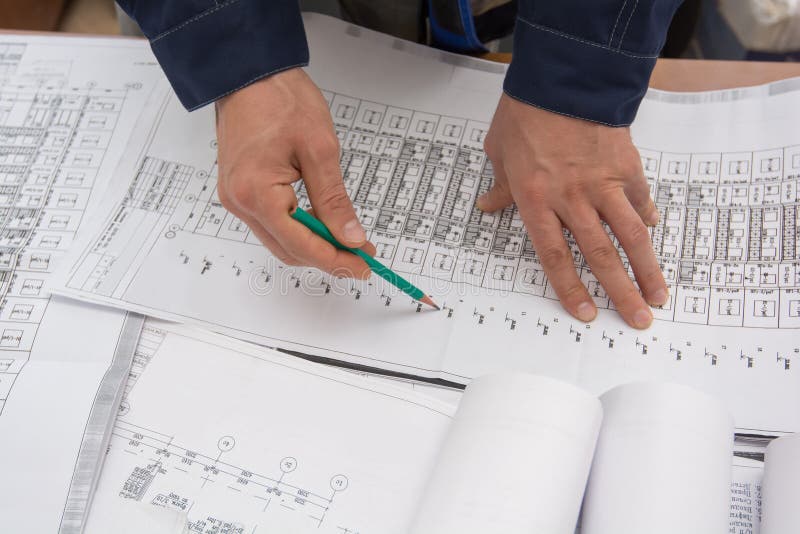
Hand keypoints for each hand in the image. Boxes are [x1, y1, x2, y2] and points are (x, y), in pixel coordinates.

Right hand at [215, 67, 374, 278]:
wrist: (247, 71)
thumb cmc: (279, 99)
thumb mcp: (320, 149)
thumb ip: (335, 200)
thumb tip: (350, 237)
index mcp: (257, 193)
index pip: (302, 245)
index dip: (336, 260)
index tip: (364, 265)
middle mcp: (239, 202)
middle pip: (288, 249)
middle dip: (326, 256)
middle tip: (362, 253)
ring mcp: (235, 198)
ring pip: (279, 239)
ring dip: (312, 244)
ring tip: (346, 238)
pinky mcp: (238, 190)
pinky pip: (271, 222)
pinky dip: (298, 228)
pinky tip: (321, 220)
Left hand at [477, 94, 667, 328]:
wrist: (561, 76)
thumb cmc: (523, 113)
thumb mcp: (499, 151)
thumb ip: (500, 186)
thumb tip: (489, 207)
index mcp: (536, 200)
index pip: (554, 256)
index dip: (570, 289)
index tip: (586, 315)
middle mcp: (571, 199)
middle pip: (599, 255)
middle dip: (619, 293)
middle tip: (637, 320)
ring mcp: (603, 183)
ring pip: (629, 235)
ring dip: (646, 268)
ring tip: (658, 296)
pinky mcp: (625, 164)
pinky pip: (639, 197)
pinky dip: (646, 215)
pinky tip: (653, 231)